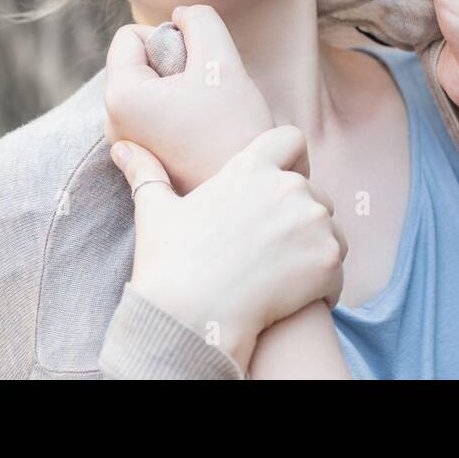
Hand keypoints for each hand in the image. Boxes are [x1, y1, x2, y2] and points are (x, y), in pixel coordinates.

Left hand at [104, 4, 276, 193]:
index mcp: (120, 95)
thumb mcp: (221, 60)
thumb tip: (180, 15)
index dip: (168, 38)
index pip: (130, 36)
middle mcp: (111, 122)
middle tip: (205, 93)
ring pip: (149, 89)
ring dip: (179, 90)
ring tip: (206, 114)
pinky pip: (154, 115)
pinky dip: (178, 113)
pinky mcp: (143, 160)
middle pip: (137, 63)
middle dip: (173, 66)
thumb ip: (200, 20)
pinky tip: (202, 132)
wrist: (246, 195)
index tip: (196, 67)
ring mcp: (125, 145)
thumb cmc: (234, 128)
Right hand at [110, 127, 347, 371]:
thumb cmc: (169, 265)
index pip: (291, 139)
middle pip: (313, 192)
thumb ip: (145, 174)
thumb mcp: (154, 212)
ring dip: (314, 250)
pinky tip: (293, 300)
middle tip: (272, 250)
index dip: (292, 158)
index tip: (283, 182)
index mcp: (250, 168)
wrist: (192, 318)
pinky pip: (337, 269)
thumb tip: (121, 148)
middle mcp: (287, 186)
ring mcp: (312, 221)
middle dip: (300, 217)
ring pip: (330, 230)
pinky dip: (323, 285)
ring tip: (281, 277)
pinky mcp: (327, 258)